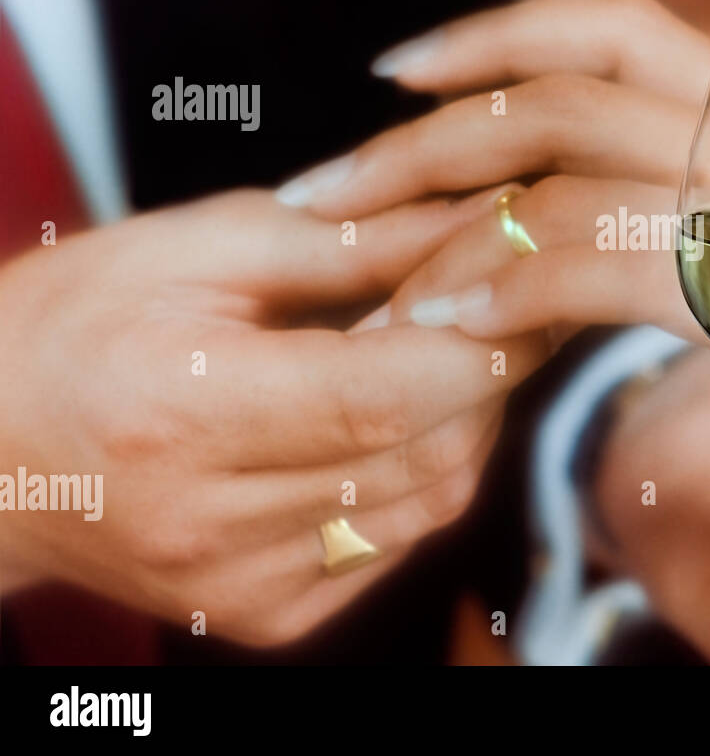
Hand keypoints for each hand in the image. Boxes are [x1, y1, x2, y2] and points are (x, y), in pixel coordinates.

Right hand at [0, 188, 546, 644]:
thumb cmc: (68, 329)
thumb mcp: (189, 248)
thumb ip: (345, 240)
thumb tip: (471, 217)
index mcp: (185, 414)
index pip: (385, 398)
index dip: (478, 341)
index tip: (517, 283)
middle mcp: (215, 523)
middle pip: (428, 454)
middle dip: (486, 371)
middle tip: (486, 302)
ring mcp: (243, 585)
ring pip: (431, 502)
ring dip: (462, 420)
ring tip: (431, 354)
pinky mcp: (267, 615)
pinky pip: (395, 540)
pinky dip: (420, 473)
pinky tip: (385, 423)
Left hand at [294, 0, 709, 605]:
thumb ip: (659, 213)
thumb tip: (530, 203)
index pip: (617, 22)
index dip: (498, 31)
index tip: (405, 70)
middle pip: (568, 84)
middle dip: (431, 129)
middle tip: (333, 183)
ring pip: (566, 172)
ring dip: (447, 231)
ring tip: (373, 288)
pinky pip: (594, 262)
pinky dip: (503, 294)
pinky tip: (448, 329)